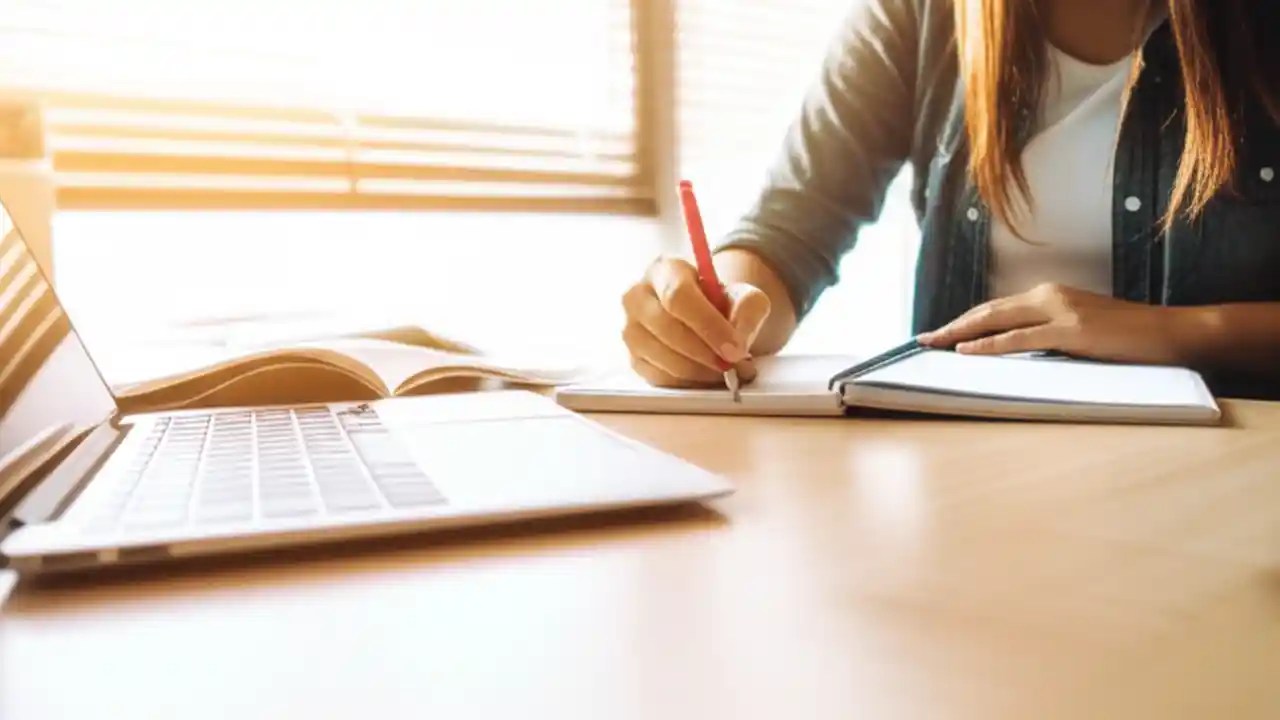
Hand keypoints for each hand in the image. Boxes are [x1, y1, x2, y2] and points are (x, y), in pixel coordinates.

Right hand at [622, 257, 771, 387]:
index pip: (679, 296)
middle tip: (734, 365)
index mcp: (665, 269)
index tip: (735, 349)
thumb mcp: (745, 296)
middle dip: (706, 353)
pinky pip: (660, 378)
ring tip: (725, 370)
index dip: (708, 325)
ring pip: (664, 358)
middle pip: (667, 329)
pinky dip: (689, 383)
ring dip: (700, 371)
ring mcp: (631, 329)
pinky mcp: (633, 358)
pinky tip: (706, 374)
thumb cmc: (721, 303)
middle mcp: (638, 296)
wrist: (705, 317)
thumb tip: (737, 343)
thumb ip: (749, 311)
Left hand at [918, 283, 1187, 364]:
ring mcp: (1059, 311)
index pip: (995, 307)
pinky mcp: (1070, 331)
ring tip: (934, 344)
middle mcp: (1048, 296)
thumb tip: (1015, 348)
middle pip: (987, 310)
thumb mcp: (1079, 329)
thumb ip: (1047, 333)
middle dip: (952, 325)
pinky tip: (967, 352)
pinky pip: (1019, 339)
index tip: (938, 332)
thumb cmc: (1125, 336)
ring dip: (960, 334)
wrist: (1168, 333)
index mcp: (1049, 295)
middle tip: (922, 339)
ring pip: (996, 320)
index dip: (964, 320)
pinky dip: (989, 345)